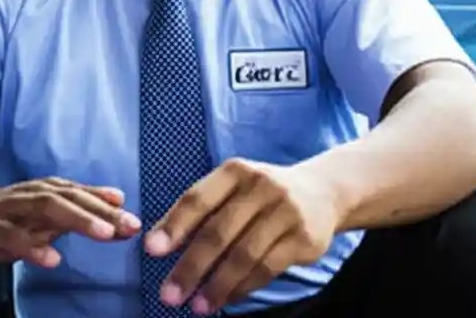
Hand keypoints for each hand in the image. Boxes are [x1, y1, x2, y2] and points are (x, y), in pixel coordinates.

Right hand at [0, 177, 141, 267]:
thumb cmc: (2, 218)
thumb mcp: (41, 217)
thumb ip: (76, 215)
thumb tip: (116, 211)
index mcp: (44, 191)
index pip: (81, 194)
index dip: (108, 204)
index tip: (135, 218)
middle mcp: (29, 194)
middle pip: (70, 197)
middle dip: (101, 211)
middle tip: (128, 225)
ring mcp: (8, 208)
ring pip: (46, 208)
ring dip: (78, 219)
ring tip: (103, 234)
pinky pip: (12, 236)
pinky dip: (33, 246)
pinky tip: (52, 258)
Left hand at [144, 158, 340, 314]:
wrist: (324, 192)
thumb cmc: (262, 194)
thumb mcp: (234, 187)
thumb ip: (200, 210)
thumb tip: (157, 244)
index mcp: (236, 171)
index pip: (198, 199)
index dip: (173, 226)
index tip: (152, 251)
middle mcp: (261, 186)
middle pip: (218, 232)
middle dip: (190, 267)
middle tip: (169, 294)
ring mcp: (285, 211)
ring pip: (243, 255)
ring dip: (217, 285)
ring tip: (196, 306)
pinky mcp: (304, 238)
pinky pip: (267, 268)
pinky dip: (243, 288)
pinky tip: (226, 300)